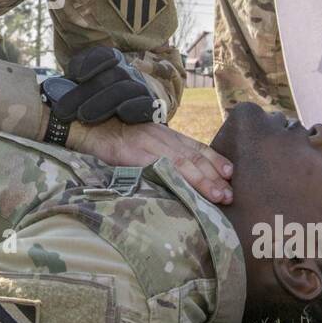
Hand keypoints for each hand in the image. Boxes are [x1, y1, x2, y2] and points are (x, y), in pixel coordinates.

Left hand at [54, 47, 158, 123]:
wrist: (130, 143)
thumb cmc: (93, 115)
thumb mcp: (78, 99)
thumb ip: (66, 90)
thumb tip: (44, 89)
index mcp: (112, 65)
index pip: (104, 56)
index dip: (90, 62)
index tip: (75, 75)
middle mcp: (128, 74)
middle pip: (111, 75)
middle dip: (85, 92)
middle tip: (63, 111)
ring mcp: (141, 91)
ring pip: (124, 89)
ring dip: (102, 102)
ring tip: (83, 116)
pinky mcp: (151, 110)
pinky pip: (146, 105)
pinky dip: (134, 107)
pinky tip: (121, 112)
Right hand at [70, 119, 233, 203]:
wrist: (90, 126)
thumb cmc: (117, 138)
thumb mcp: (146, 140)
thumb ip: (164, 153)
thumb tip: (184, 175)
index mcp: (166, 134)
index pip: (196, 146)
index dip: (215, 160)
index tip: (231, 173)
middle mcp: (162, 137)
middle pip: (194, 156)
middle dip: (214, 176)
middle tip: (230, 195)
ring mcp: (148, 144)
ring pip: (181, 162)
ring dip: (201, 180)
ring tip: (217, 196)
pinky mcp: (133, 154)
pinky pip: (158, 167)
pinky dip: (174, 179)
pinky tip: (186, 190)